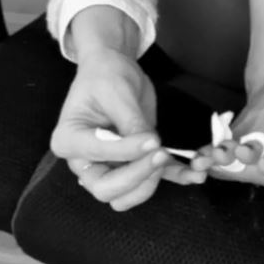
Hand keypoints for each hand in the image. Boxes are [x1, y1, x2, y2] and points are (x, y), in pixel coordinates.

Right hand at [50, 48, 203, 210]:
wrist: (113, 68)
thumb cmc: (105, 76)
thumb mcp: (116, 92)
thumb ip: (130, 122)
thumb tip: (150, 145)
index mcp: (70, 141)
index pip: (96, 156)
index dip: (125, 152)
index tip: (152, 140)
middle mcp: (86, 162)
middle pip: (107, 189)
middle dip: (138, 176)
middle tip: (162, 154)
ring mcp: (109, 166)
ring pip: (128, 194)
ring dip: (154, 183)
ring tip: (182, 165)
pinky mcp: (134, 162)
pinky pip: (151, 179)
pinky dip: (173, 178)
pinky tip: (194, 174)